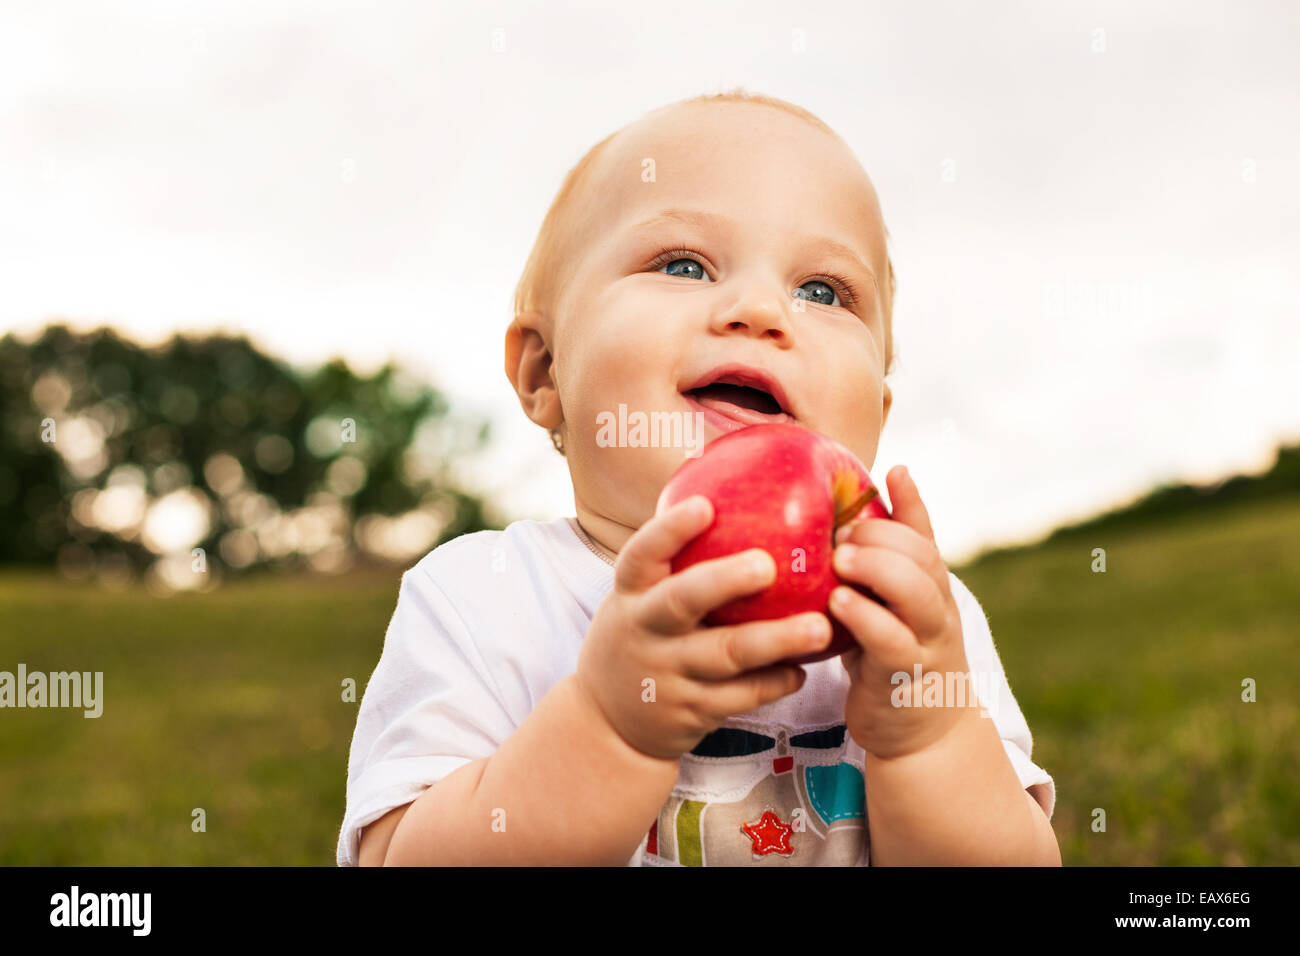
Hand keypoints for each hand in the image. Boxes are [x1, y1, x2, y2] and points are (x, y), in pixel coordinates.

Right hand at [574, 496, 833, 760]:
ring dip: (776, 640)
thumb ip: (673, 560)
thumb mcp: (638, 597)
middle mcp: (644, 629)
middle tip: (768, 565)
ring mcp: (667, 673)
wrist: (608, 720)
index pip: (642, 554)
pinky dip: (775, 681)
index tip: (704, 506)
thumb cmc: (641, 636)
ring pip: (726, 656)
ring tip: (819, 627)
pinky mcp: (691, 711)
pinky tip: (802, 668)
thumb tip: (721, 483)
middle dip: (725, 581)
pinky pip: (741, 696)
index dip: (670, 530)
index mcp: (631, 593)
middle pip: (683, 601)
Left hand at [830, 466, 974, 759]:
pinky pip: (892, 640)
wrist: (921, 736)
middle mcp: (936, 607)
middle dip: (882, 536)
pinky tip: (837, 604)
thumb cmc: (891, 661)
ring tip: (840, 559)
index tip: (891, 471)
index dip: (910, 500)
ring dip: (876, 568)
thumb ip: (874, 570)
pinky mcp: (905, 676)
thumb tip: (842, 519)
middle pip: (922, 555)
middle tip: (840, 534)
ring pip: (916, 591)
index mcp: (930, 586)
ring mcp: (927, 641)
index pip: (925, 534)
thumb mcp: (886, 610)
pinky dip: (866, 617)